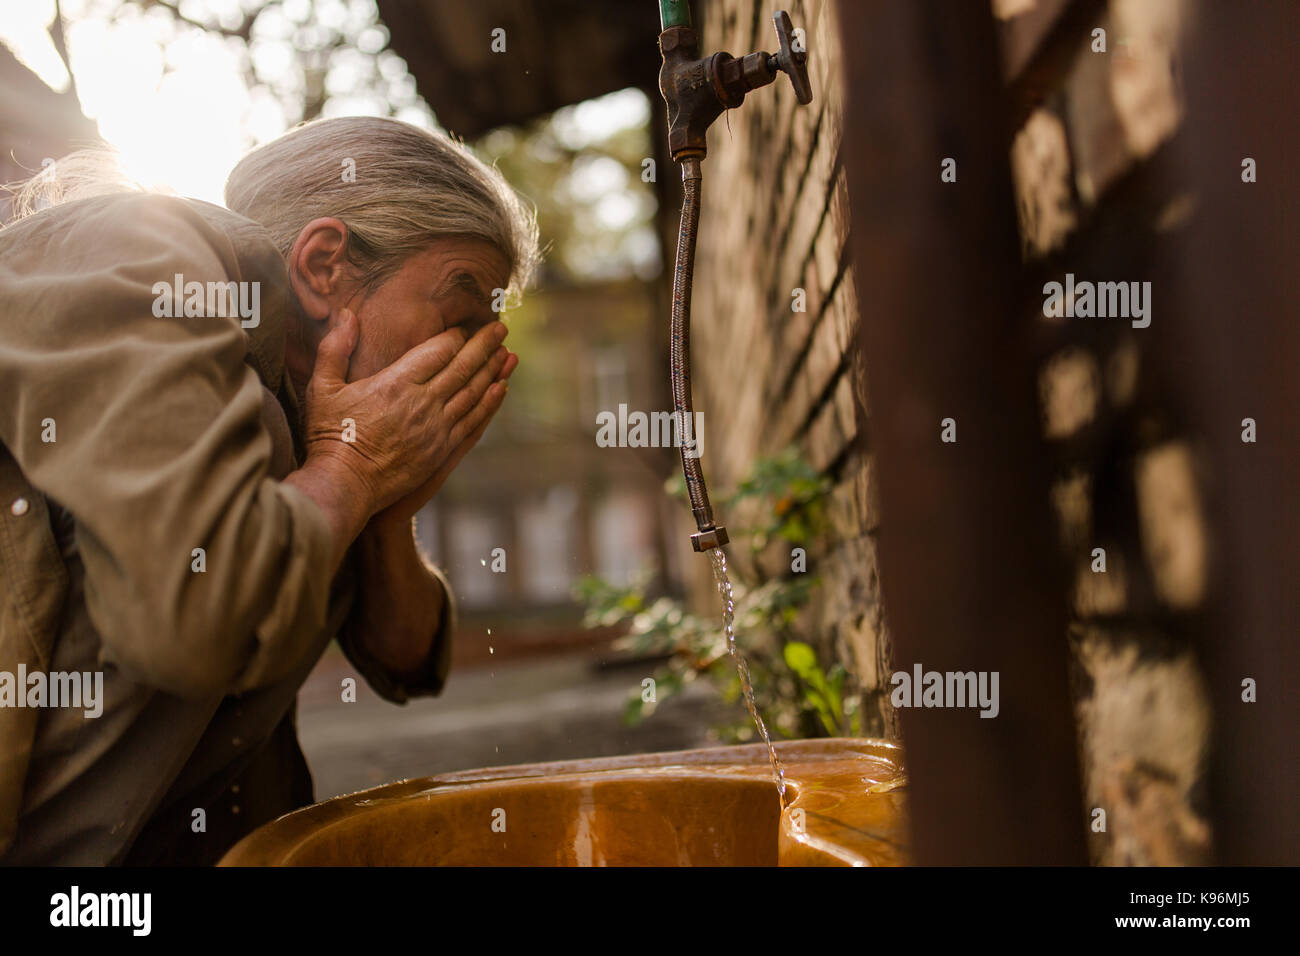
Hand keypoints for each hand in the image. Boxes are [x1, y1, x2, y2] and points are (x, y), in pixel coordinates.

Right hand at [299, 308, 512, 522]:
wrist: (345, 484)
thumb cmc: (329, 435)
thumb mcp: (322, 387)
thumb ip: (335, 348)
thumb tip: (347, 314)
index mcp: (396, 383)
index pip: (437, 351)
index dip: (454, 337)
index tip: (464, 328)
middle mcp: (422, 403)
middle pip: (462, 367)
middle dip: (484, 346)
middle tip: (500, 328)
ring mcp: (436, 428)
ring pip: (473, 393)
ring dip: (493, 371)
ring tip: (508, 353)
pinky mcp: (442, 450)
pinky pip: (474, 421)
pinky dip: (490, 403)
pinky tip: (501, 389)